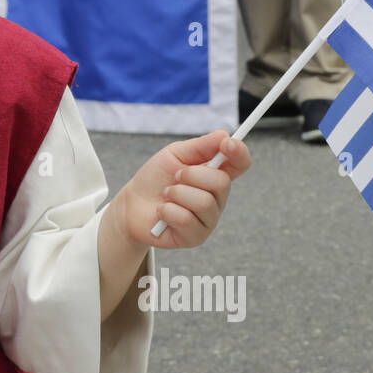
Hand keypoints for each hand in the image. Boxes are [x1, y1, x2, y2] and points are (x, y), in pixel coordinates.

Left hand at [113, 130, 251, 249]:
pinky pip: (186, 219)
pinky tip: (162, 211)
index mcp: (215, 175)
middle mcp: (217, 198)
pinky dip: (167, 210)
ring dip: (177, 193)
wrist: (132, 205)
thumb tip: (224, 135)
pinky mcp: (195, 237)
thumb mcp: (174, 155)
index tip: (227, 143)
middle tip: (175, 176)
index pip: (240, 163)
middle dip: (192, 175)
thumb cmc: (155, 179)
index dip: (239, 152)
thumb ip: (200, 146)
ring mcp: (208, 219)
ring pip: (204, 202)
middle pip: (222, 183)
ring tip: (166, 194)